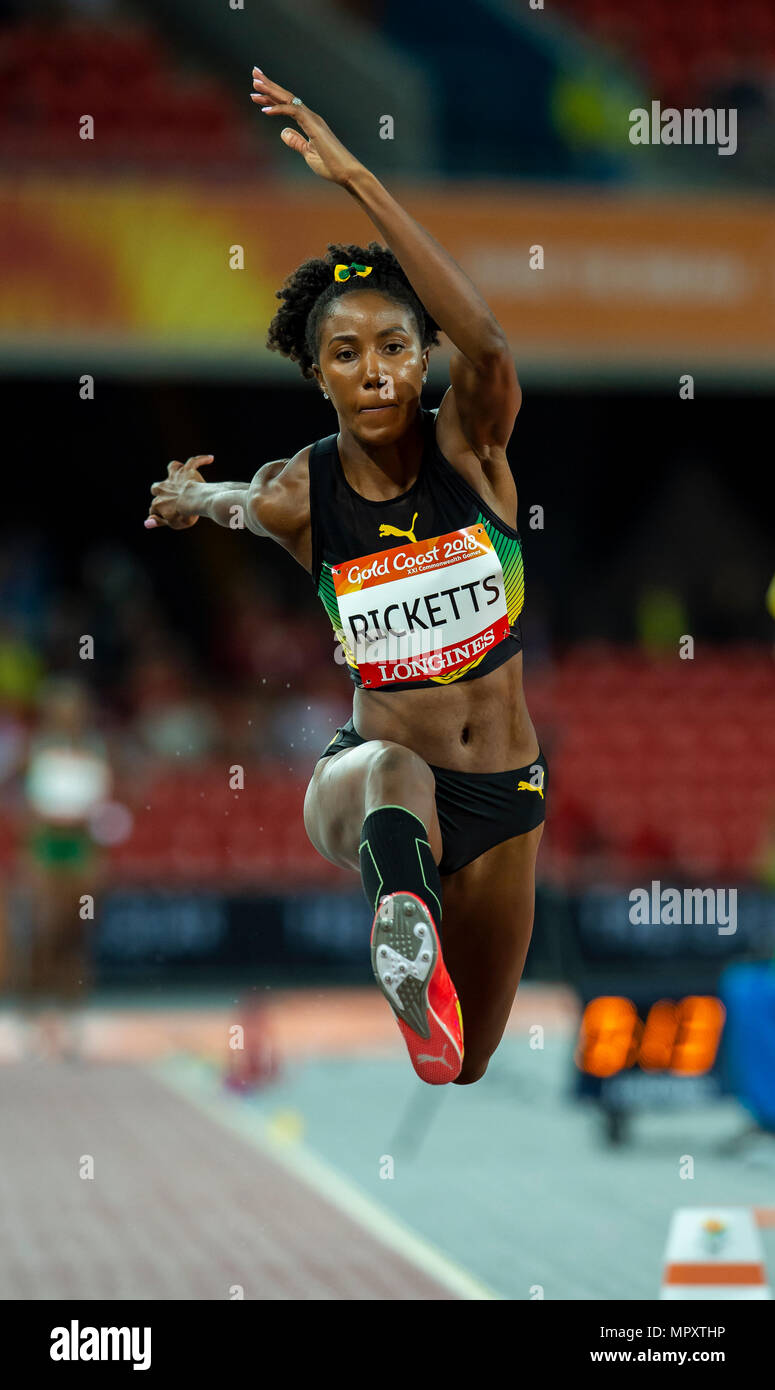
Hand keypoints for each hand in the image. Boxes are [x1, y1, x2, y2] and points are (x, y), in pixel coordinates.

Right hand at [145, 455, 212, 529]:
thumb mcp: (171, 523)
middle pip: (157, 487)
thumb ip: (159, 521)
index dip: (160, 513)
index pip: (155, 507)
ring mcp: (175, 478)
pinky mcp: (187, 471)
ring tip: (184, 473)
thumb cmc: (184, 515)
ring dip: (176, 470)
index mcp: (158, 502)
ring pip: (172, 469)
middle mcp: (163, 488)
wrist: (194, 502)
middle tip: (170, 497)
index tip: (167, 517)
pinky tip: (210, 458)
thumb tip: (147, 523)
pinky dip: (202, 459)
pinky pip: (194, 461)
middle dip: (160, 491)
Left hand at [250, 66, 363, 185]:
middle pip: (286, 96)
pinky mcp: (314, 126)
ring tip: (255, 84)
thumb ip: (296, 142)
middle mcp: (311, 116)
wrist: (346, 173)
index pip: (287, 104)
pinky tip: (265, 110)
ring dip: (271, 91)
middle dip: (269, 85)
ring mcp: (313, 119)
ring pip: (289, 100)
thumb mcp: (307, 153)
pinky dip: (279, 109)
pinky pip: (294, 112)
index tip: (256, 91)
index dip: (272, 96)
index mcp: (309, 122)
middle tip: (255, 74)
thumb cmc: (331, 165)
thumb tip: (284, 132)